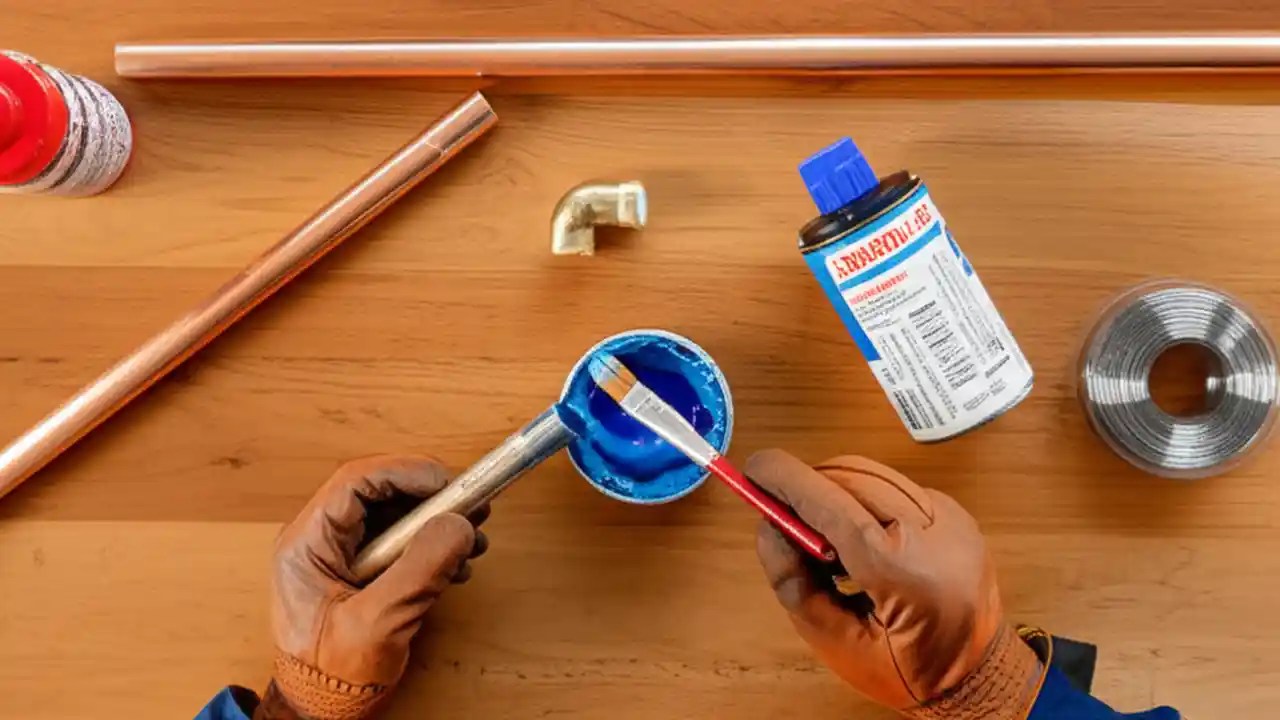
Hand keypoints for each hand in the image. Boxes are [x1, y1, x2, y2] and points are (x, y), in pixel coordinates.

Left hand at [256, 455, 487, 719]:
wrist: (323, 712)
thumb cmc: (332, 677)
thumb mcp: (379, 622)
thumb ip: (418, 570)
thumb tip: (458, 524)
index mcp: (306, 543)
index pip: (356, 482)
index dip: (406, 474)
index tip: (450, 486)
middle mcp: (321, 540)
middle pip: (380, 493)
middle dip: (430, 498)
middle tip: (472, 508)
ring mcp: (341, 556)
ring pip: (395, 516)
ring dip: (437, 523)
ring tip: (471, 540)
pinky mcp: (362, 573)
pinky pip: (400, 543)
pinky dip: (432, 547)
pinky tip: (457, 565)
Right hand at [747, 450, 1043, 718]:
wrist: (979, 676)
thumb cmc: (909, 671)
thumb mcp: (837, 644)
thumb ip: (794, 584)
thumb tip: (768, 526)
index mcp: (906, 575)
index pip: (835, 507)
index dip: (790, 483)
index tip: (755, 467)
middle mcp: (935, 534)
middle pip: (851, 480)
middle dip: (808, 487)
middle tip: (779, 515)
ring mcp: (950, 518)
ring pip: (871, 475)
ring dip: (835, 492)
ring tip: (825, 542)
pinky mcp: (953, 511)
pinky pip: (892, 486)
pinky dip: (863, 500)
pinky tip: (860, 541)